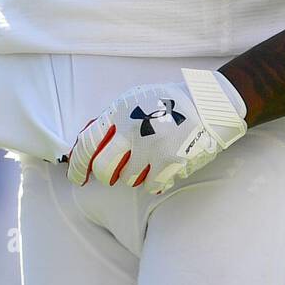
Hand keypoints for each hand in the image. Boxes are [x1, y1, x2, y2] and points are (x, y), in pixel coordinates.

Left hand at [67, 68, 246, 193]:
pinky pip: (151, 185)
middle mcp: (133, 130)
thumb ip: (112, 120)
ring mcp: (152, 148)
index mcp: (120, 112)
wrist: (207, 104)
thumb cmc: (167, 101)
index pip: (87, 144)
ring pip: (127, 179)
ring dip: (133, 175)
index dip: (77, 165)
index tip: (77, 176)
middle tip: (111, 175)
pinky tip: (159, 171)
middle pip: (103, 168)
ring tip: (145, 162)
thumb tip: (88, 145)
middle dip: (104, 175)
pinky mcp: (171, 162)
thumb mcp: (134, 100)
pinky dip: (152, 182)